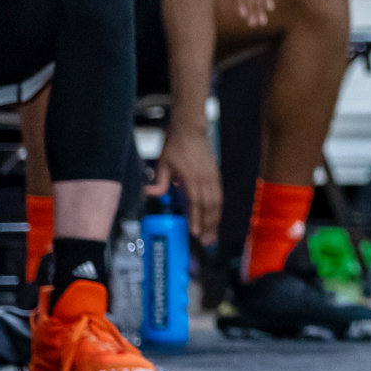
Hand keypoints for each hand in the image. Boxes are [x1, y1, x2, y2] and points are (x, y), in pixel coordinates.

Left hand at [145, 127, 222, 245]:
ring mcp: (213, 177)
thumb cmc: (175, 146)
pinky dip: (219, 209)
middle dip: (209, 225)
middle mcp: (206, 179)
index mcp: (192, 177)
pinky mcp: (216, 175)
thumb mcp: (162, 163)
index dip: (196, 218)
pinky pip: (220, 195)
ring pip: (217, 202)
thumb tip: (150, 195)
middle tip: (207, 241)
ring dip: (216, 219)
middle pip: (210, 206)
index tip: (195, 233)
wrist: (191, 130)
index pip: (196, 202)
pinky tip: (216, 218)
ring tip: (213, 234)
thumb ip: (159, 182)